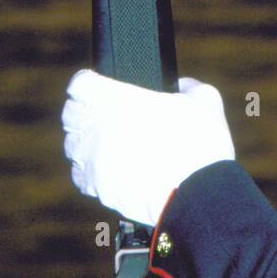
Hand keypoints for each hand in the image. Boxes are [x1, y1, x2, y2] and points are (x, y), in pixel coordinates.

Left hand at [62, 69, 235, 225]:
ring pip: (73, 145)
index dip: (91, 83)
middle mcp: (96, 127)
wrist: (198, 194)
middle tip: (106, 113)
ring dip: (86, 140)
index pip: (80, 84)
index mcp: (116, 98)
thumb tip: (179, 87)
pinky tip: (108, 167)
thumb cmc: (201, 142)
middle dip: (85, 109)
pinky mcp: (97, 188)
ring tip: (109, 142)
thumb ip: (187, 85)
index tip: (101, 86)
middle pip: (71, 113)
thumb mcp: (205, 98)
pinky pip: (80, 175)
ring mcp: (93, 159)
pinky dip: (89, 170)